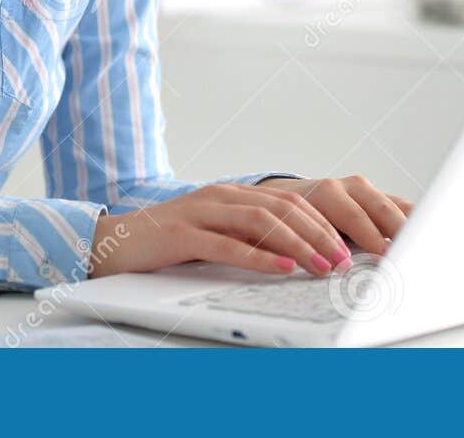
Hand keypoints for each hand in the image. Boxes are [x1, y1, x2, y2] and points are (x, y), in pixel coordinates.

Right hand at [87, 178, 409, 279]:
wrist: (113, 241)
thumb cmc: (170, 243)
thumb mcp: (218, 236)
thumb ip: (251, 239)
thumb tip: (299, 259)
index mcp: (234, 194)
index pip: (291, 201)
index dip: (324, 221)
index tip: (350, 245)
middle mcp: (222, 195)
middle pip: (283, 207)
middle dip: (320, 233)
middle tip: (346, 259)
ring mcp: (201, 210)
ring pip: (261, 221)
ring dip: (297, 244)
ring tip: (323, 265)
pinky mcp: (182, 232)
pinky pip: (226, 244)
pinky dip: (258, 257)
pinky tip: (280, 269)